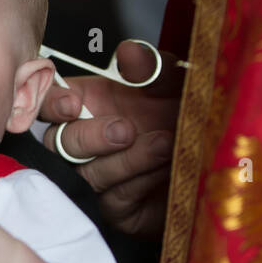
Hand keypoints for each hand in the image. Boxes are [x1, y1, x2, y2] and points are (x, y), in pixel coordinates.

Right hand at [40, 41, 181, 239]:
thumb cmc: (183, 116)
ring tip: (162, 143)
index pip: (48, 104)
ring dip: (124, 160)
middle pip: (59, 144)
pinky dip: (140, 180)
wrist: (213, 158)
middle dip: (89, 137)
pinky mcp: (116, 209)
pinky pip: (115, 199)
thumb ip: (152, 66)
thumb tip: (128, 53)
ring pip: (88, 174)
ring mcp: (96, 177)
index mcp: (84, 106)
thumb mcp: (174, 83)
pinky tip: (165, 167)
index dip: (52, 105)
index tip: (72, 104)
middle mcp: (83, 143)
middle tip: (125, 129)